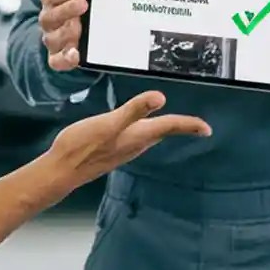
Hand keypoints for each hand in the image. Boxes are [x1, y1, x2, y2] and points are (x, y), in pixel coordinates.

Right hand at [39, 0, 87, 70]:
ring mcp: (52, 38)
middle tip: (84, 1)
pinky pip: (57, 60)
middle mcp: (49, 17)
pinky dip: (65, 58)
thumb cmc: (75, 9)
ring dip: (65, 30)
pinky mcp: (57, 57)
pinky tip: (75, 54)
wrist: (68, 42)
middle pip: (52, 10)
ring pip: (52, 35)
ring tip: (79, 26)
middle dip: (67, 5)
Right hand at [45, 90, 210, 188]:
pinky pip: (137, 138)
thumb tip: (160, 98)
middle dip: (180, 127)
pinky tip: (140, 126)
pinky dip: (147, 130)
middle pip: (163, 133)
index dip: (189, 126)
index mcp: (137, 136)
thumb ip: (133, 110)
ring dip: (164, 129)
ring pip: (151, 137)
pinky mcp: (112, 149)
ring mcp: (123, 149)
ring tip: (174, 123)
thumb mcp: (108, 123)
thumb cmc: (82, 146)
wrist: (61, 171)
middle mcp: (135, 144)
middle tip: (196, 126)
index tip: (207, 129)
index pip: (169, 128)